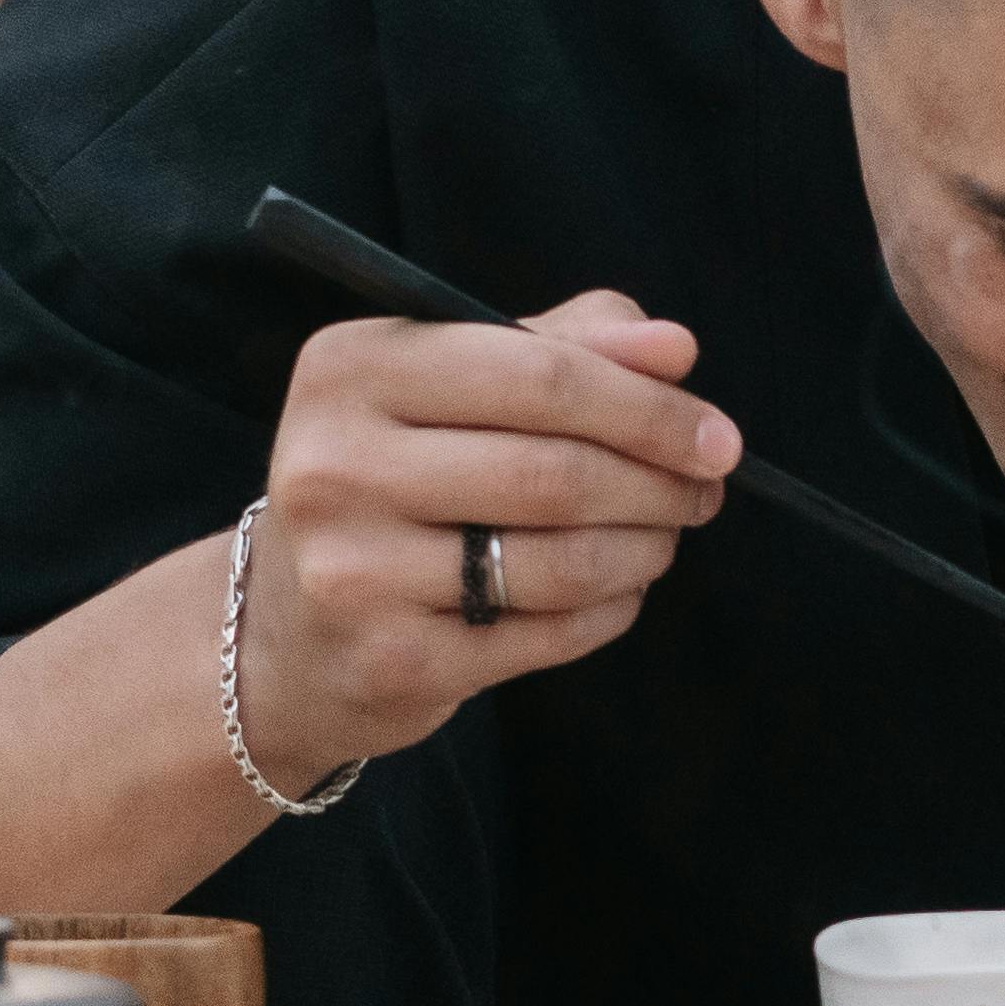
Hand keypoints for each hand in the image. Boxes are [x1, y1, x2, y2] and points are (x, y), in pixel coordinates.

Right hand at [229, 291, 735, 787]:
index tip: (718, 435)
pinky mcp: (388, 660)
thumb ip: (566, 345)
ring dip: (645, 548)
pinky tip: (619, 590)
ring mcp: (353, 571)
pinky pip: (547, 632)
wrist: (286, 628)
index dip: (650, 407)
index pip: (540, 373)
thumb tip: (673, 347)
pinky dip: (609, 609)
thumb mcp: (453, 384)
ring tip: (665, 535)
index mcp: (351, 368)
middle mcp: (334, 465)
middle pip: (556, 470)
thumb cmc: (395, 477)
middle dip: (659, 482)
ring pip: (561, 558)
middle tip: (707, 487)